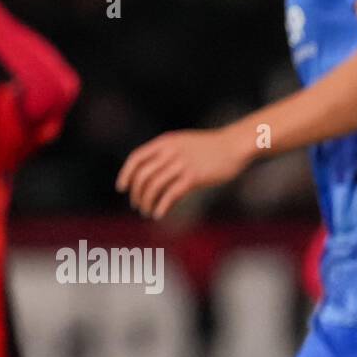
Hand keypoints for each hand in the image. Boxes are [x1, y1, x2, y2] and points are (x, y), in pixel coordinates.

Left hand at [116, 126, 253, 218]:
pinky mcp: (194, 177)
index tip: (121, 188)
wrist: (234, 145)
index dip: (126, 174)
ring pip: (154, 186)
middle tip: (137, 205)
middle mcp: (170, 152)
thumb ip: (164, 153)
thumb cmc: (208, 147)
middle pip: (143, 175)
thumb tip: (149, 171)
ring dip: (147, 202)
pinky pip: (171, 194)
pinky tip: (159, 214)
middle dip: (136, 193)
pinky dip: (162, 206)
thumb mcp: (181, 143)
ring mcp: (182, 164)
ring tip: (147, 212)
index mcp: (164, 142)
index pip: (136, 158)